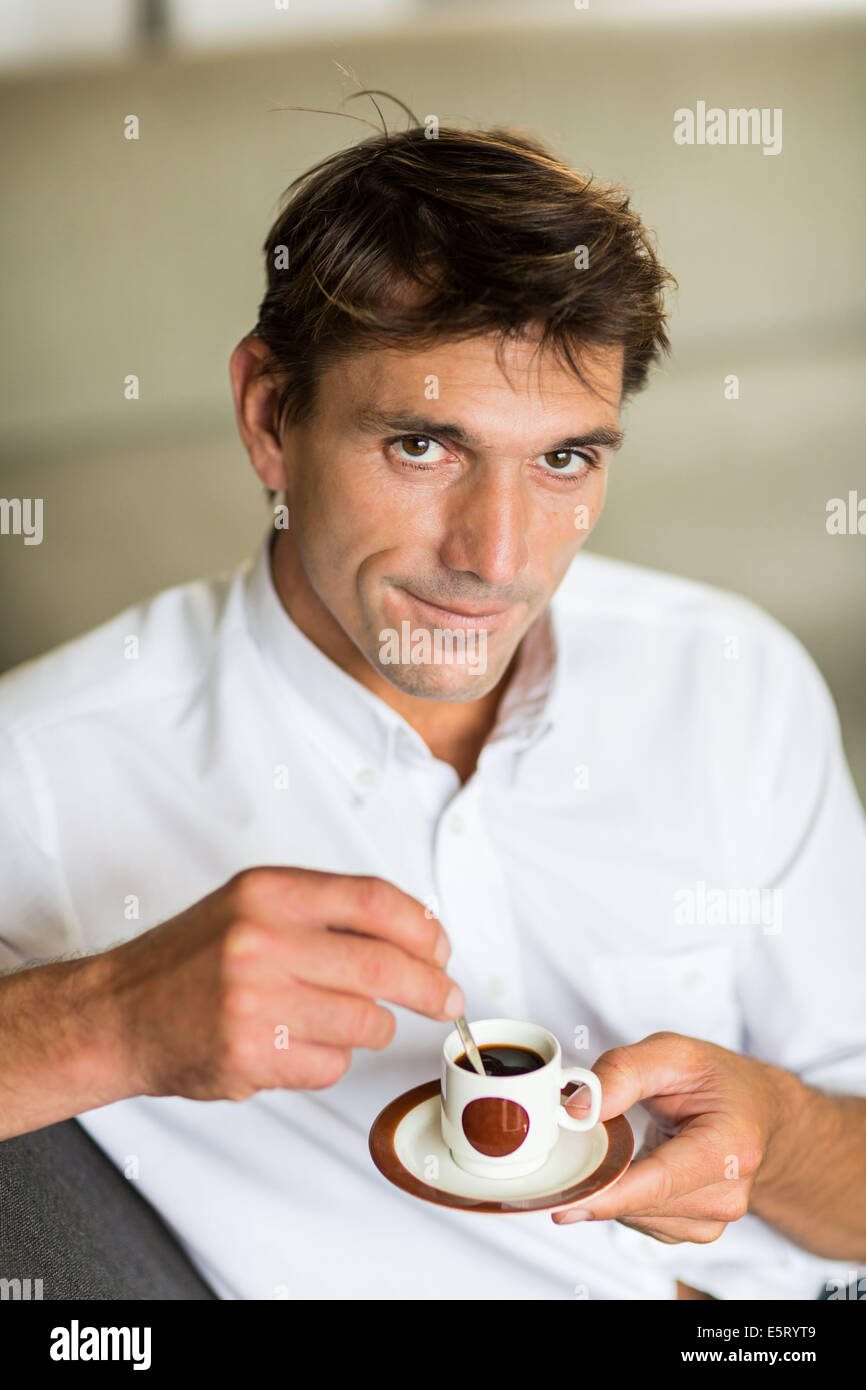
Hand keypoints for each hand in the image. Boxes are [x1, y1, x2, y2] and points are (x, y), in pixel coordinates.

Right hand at [107, 867, 463, 1101]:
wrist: (120, 1012)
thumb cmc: (192, 959)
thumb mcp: (253, 905)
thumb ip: (326, 911)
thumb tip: (416, 933)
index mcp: (269, 892)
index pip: (375, 900)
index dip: (423, 928)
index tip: (441, 949)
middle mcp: (263, 940)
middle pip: (383, 965)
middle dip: (430, 987)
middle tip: (446, 997)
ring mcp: (256, 1001)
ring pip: (366, 1022)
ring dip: (370, 1027)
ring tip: (338, 1020)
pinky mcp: (252, 1055)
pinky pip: (331, 1064)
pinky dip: (329, 1059)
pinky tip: (295, 1044)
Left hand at [551, 1032, 788, 1242]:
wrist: (754, 1109)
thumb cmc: (716, 1080)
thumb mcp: (673, 1053)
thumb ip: (622, 1072)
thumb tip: (577, 1109)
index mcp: (731, 1147)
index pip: (660, 1183)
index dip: (609, 1194)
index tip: (564, 1200)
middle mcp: (728, 1193)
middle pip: (641, 1203)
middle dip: (599, 1179)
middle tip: (575, 1144)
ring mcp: (715, 1218)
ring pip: (636, 1216)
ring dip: (613, 1186)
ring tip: (621, 1144)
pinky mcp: (698, 1229)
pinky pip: (643, 1221)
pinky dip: (626, 1196)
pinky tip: (635, 1167)